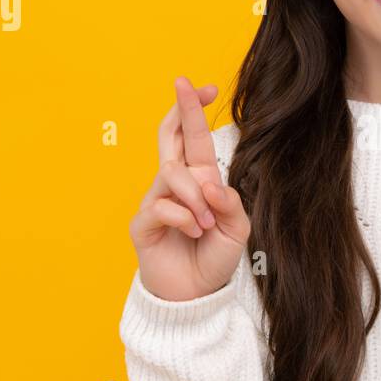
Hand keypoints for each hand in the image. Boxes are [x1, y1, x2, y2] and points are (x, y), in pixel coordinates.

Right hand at [128, 77, 251, 300]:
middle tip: (185, 85)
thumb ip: (230, 202)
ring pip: (172, 173)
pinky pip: (162, 205)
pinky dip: (184, 217)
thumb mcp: (237, 229)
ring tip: (207, 224)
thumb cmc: (214, 258)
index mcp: (199, 181)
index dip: (197, 111)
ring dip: (195, 196)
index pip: (194, 138)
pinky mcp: (143, 223)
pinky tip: (193, 233)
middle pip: (170, 136)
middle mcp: (175, 185)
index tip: (209, 87)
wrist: (196, 296)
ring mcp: (156, 201)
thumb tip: (210, 183)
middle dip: (180, 109)